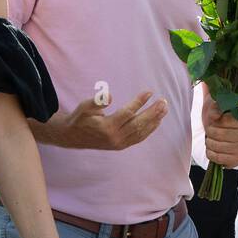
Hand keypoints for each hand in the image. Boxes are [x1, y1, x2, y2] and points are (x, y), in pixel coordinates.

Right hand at [50, 91, 166, 150]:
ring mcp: (119, 143)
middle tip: (164, 102)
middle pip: (138, 123)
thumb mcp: (84, 107)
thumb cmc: (80, 118)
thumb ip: (96, 101)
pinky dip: (149, 130)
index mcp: (106, 127)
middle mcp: (115, 137)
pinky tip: (157, 121)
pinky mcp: (121, 145)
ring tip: (164, 108)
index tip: (149, 92)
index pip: (127, 113)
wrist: (73, 137)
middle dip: (153, 112)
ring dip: (154, 120)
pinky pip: (139, 138)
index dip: (139, 102)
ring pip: (141, 132)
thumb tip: (109, 96)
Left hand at [202, 88, 237, 166]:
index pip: (229, 121)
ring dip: (210, 144)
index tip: (213, 120)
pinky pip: (222, 159)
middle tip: (208, 131)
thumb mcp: (217, 108)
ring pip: (221, 148)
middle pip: (224, 135)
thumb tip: (215, 116)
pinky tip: (210, 150)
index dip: (217, 122)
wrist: (223, 131)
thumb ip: (216, 108)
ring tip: (209, 140)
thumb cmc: (220, 118)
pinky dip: (212, 155)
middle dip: (211, 133)